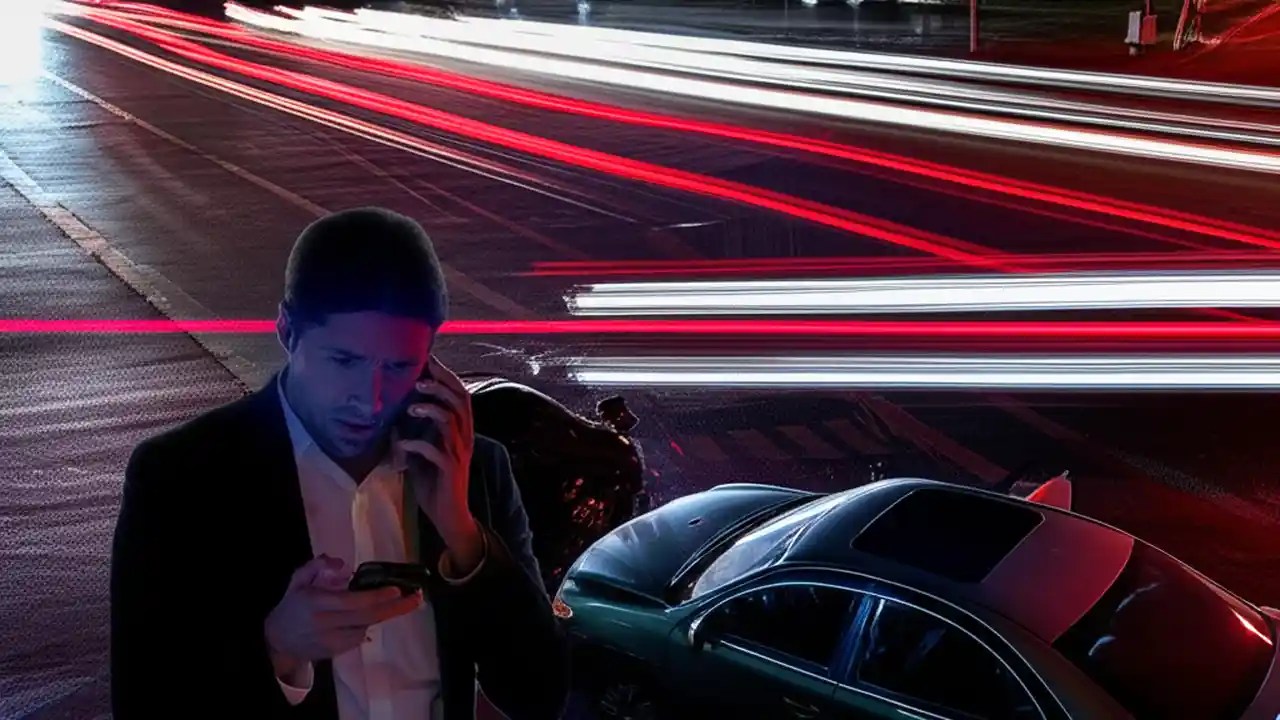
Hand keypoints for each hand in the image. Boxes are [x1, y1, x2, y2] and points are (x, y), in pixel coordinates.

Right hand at [264, 556, 423, 677]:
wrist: (277, 640)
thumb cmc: (292, 605)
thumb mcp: (299, 579)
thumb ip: (318, 566)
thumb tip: (341, 563)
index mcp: (318, 602)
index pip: (354, 602)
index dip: (378, 597)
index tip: (397, 590)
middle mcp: (326, 623)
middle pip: (367, 617)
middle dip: (395, 608)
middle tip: (417, 599)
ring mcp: (331, 641)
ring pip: (365, 627)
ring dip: (382, 615)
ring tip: (398, 603)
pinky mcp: (335, 652)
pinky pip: (358, 637)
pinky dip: (367, 625)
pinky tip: (371, 616)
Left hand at [397, 357, 483, 572]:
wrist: (448, 516)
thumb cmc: (435, 482)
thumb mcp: (422, 453)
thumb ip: (414, 434)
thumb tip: (393, 418)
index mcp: (460, 430)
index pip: (460, 395)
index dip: (447, 376)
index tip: (430, 359)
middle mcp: (464, 437)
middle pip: (460, 402)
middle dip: (442, 385)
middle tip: (420, 377)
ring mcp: (459, 453)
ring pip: (451, 422)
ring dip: (432, 409)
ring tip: (413, 405)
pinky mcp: (451, 470)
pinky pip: (435, 452)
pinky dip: (417, 445)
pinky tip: (400, 445)